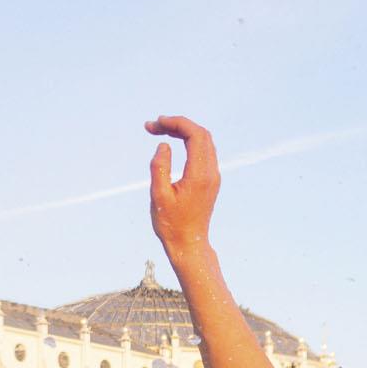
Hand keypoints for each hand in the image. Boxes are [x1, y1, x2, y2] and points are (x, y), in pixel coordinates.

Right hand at [144, 115, 219, 253]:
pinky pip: (204, 151)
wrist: (189, 244)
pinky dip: (189, 142)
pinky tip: (173, 143)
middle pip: (201, 134)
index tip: (156, 123)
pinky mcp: (210, 180)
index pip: (195, 136)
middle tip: (153, 126)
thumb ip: (160, 168)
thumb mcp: (159, 196)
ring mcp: (213, 176)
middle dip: (178, 124)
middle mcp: (211, 173)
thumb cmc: (171, 224)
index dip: (176, 123)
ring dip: (183, 132)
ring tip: (160, 131)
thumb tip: (164, 145)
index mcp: (199, 175)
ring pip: (204, 141)